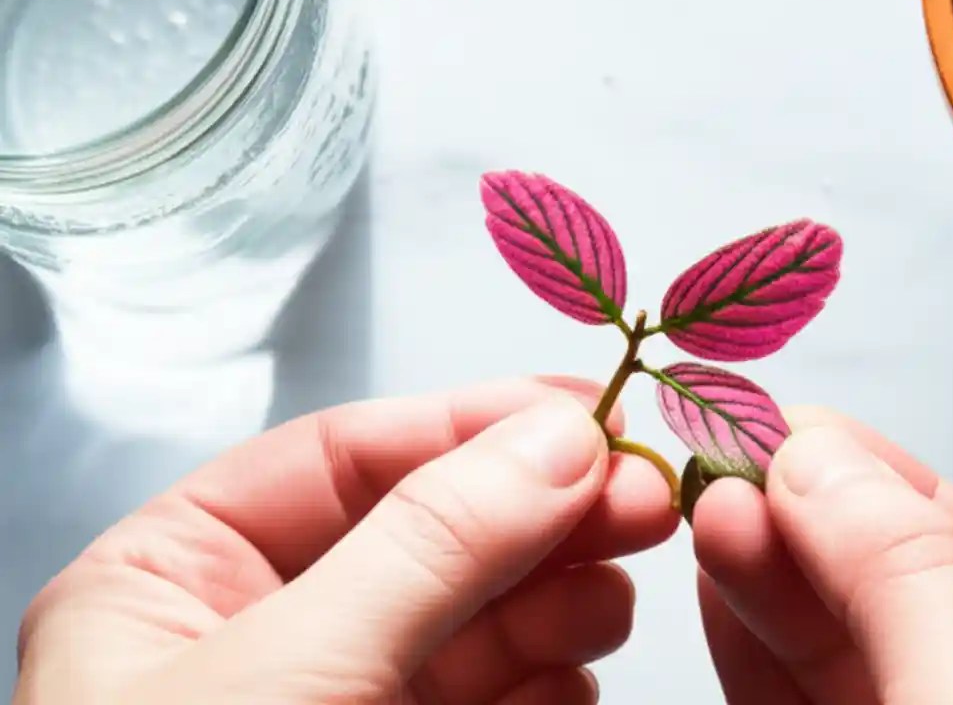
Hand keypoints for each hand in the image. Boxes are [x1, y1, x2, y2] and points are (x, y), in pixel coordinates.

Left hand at [15, 377, 678, 704]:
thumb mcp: (295, 675)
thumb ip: (429, 545)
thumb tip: (555, 438)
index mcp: (173, 583)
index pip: (341, 459)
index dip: (467, 424)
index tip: (582, 413)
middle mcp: (254, 639)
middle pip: (422, 532)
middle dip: (533, 511)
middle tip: (641, 493)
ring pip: (469, 619)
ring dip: (556, 594)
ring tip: (619, 588)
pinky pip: (490, 703)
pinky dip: (550, 684)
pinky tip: (584, 679)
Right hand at [694, 407, 952, 703]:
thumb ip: (913, 588)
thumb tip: (822, 461)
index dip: (888, 484)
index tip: (793, 427)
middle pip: (899, 597)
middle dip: (806, 520)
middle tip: (726, 452)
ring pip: (832, 649)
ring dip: (761, 572)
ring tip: (706, 502)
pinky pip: (786, 702)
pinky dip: (746, 645)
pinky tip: (717, 585)